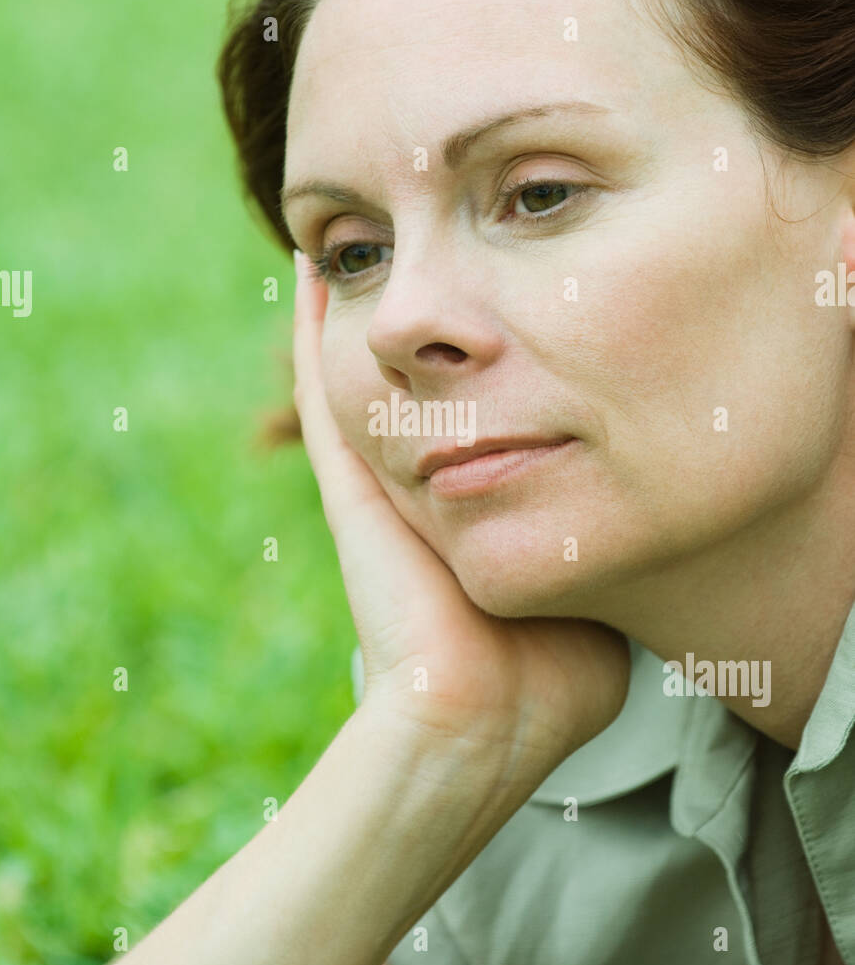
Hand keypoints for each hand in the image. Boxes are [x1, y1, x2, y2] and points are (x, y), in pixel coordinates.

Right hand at [293, 252, 630, 792]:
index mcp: (475, 514)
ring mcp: (381, 485)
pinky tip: (315, 272)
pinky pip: (323, 394)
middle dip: (421, 326)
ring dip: (362, 313)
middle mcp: (422, 491)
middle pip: (417, 387)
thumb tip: (651, 511)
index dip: (489, 367)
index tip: (516, 308)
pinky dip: (314, 332)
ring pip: (365, 376)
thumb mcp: (594, 592)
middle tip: (426, 249)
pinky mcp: (350, 488)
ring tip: (359, 241)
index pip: (479, 421)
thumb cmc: (550, 680)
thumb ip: (608, 545)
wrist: (483, 722)